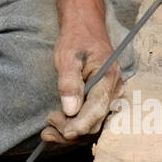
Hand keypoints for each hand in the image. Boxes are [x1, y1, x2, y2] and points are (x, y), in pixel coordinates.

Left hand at [41, 17, 121, 145]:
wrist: (86, 28)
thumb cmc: (76, 39)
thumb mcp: (67, 56)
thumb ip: (69, 82)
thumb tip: (70, 110)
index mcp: (108, 78)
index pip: (96, 110)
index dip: (79, 125)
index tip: (62, 131)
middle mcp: (114, 91)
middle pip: (96, 123)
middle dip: (71, 131)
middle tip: (47, 127)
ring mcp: (111, 97)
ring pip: (93, 126)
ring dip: (71, 133)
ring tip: (47, 133)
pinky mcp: (103, 101)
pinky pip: (91, 120)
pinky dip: (75, 127)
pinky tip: (58, 129)